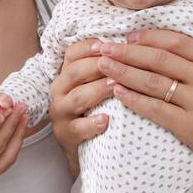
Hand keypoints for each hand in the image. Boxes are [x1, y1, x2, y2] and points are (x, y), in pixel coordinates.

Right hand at [48, 39, 114, 175]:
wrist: (84, 148)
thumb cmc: (95, 109)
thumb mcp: (95, 85)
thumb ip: (106, 67)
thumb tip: (132, 44)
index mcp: (67, 74)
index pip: (72, 53)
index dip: (88, 47)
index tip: (107, 45)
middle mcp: (60, 90)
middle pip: (74, 72)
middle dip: (97, 66)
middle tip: (119, 64)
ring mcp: (61, 113)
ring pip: (76, 97)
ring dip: (97, 90)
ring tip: (116, 87)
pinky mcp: (66, 135)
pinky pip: (77, 128)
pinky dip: (91, 124)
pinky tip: (106, 120)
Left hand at [96, 29, 192, 173]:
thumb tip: (161, 47)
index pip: (175, 42)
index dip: (148, 37)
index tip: (127, 36)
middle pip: (158, 59)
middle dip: (126, 51)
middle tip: (103, 47)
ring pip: (152, 81)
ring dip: (123, 72)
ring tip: (103, 66)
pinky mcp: (190, 125)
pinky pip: (155, 108)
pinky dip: (133, 99)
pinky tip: (116, 93)